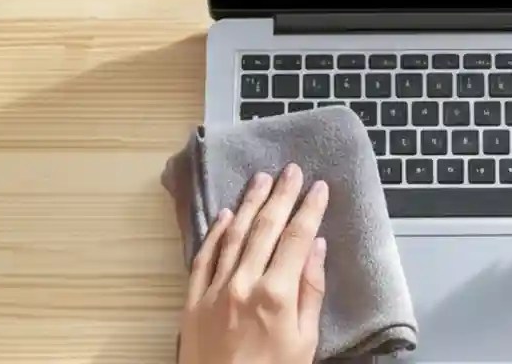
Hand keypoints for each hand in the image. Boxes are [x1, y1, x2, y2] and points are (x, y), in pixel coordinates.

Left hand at [179, 164, 329, 363]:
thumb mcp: (305, 342)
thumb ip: (311, 292)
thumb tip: (316, 248)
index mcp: (277, 294)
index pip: (297, 238)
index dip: (310, 209)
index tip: (319, 187)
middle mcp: (244, 284)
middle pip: (266, 228)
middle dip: (281, 195)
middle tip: (290, 170)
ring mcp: (214, 290)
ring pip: (234, 235)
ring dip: (249, 204)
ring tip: (261, 180)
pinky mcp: (192, 301)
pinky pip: (203, 258)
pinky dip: (216, 233)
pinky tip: (226, 215)